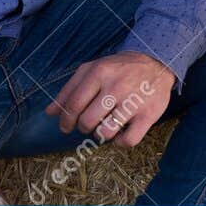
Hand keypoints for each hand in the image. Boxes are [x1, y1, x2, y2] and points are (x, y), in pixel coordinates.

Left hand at [44, 51, 173, 145]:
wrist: (156, 63)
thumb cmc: (118, 69)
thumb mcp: (92, 70)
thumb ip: (69, 89)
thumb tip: (48, 113)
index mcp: (99, 73)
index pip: (73, 104)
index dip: (66, 120)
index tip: (66, 127)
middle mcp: (116, 86)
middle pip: (87, 121)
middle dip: (83, 127)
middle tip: (88, 123)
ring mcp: (133, 101)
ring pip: (105, 133)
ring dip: (101, 134)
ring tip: (105, 125)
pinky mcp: (149, 115)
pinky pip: (127, 140)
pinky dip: (120, 142)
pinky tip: (120, 133)